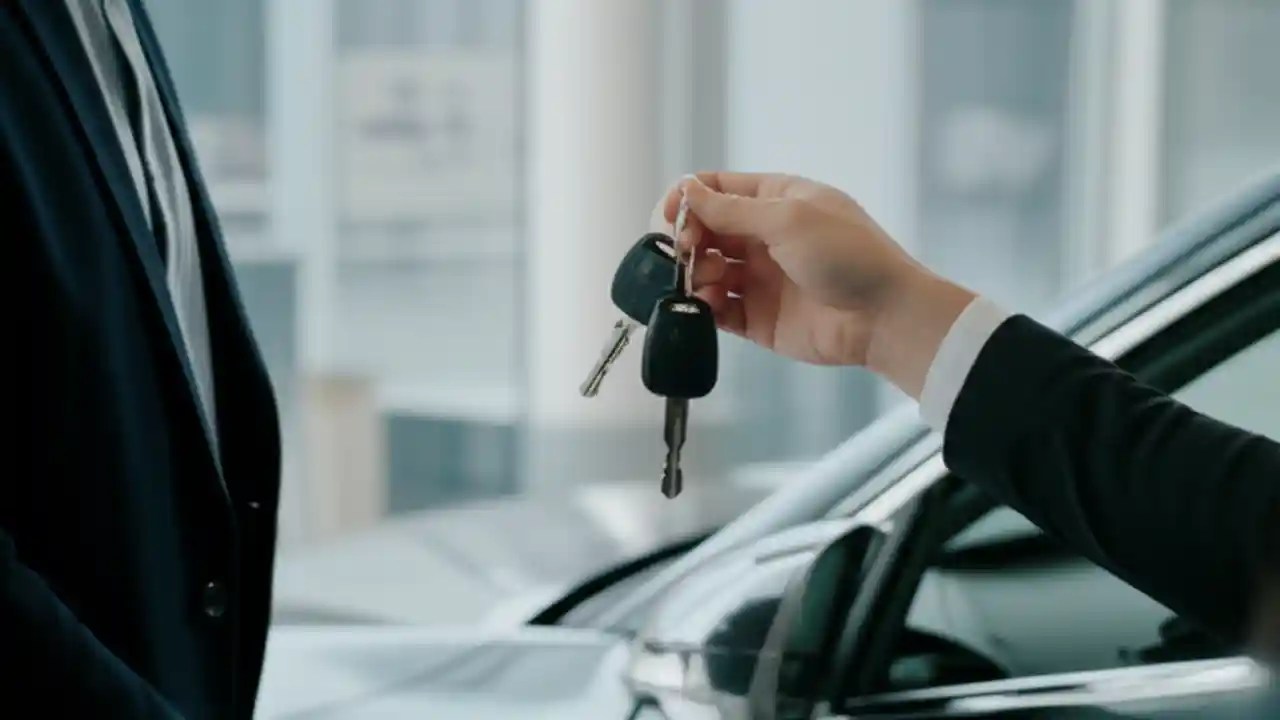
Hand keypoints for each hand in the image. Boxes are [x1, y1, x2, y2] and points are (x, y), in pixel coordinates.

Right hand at [652, 172, 976, 396]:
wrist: (884, 317)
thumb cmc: (849, 255)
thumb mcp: (788, 218)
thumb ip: (732, 210)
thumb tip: (686, 192)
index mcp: (777, 200)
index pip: (718, 189)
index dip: (689, 198)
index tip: (671, 215)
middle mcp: (766, 237)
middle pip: (706, 230)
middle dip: (688, 238)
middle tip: (687, 251)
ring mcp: (760, 278)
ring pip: (706, 270)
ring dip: (694, 272)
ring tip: (706, 281)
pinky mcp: (758, 317)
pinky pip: (717, 309)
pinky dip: (703, 306)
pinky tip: (706, 304)